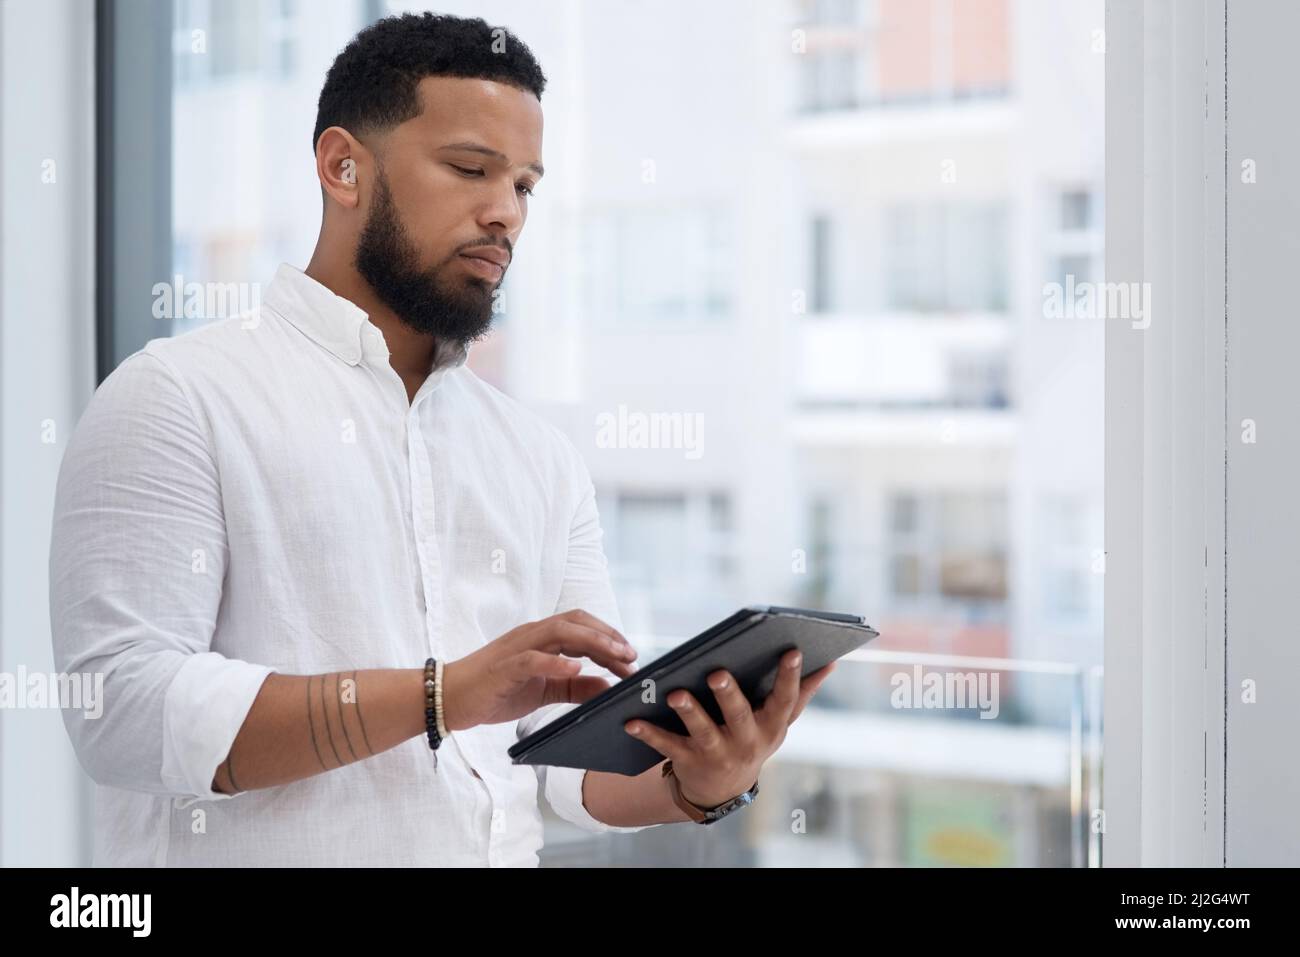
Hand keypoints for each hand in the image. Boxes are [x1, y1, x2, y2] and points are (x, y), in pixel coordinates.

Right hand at [442, 609, 637, 730]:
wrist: (450, 698)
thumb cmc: (496, 691)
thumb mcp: (544, 691)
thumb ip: (574, 687)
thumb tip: (606, 687)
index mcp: (541, 639)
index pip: (583, 628)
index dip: (610, 639)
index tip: (632, 660)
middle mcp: (531, 635)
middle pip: (576, 622)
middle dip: (608, 636)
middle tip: (632, 657)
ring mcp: (517, 647)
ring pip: (559, 632)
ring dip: (592, 642)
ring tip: (615, 657)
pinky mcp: (503, 667)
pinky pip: (532, 658)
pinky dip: (555, 661)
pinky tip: (576, 667)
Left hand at [623, 650, 835, 808]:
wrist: (722, 789)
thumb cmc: (752, 738)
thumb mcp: (778, 722)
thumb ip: (800, 693)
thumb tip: (829, 663)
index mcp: (771, 726)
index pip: (784, 699)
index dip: (788, 676)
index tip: (791, 650)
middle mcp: (746, 741)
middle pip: (739, 715)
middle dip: (729, 695)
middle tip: (718, 673)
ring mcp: (717, 753)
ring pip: (702, 731)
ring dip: (689, 712)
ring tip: (674, 694)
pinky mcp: (688, 761)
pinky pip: (667, 746)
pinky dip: (648, 733)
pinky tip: (631, 720)